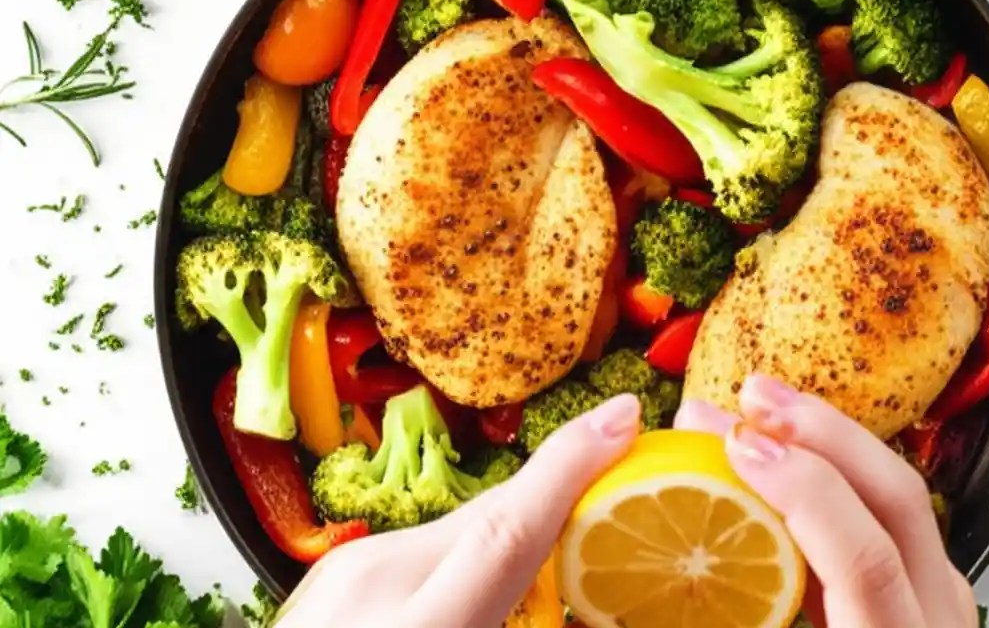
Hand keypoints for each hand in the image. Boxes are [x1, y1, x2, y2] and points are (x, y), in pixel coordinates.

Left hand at [274, 394, 641, 627]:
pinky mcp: (329, 578)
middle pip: (490, 520)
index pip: (507, 529)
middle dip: (557, 502)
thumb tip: (578, 596)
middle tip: (616, 496)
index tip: (625, 416)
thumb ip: (515, 606)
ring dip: (508, 540)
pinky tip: (474, 590)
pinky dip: (462, 560)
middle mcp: (370, 590)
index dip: (574, 467)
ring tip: (545, 567)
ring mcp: (340, 579)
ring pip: (457, 533)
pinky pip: (420, 553)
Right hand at [676, 375, 979, 627]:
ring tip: (758, 407)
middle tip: (744, 398)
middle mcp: (937, 617)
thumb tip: (633, 606)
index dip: (807, 497)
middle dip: (821, 433)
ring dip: (828, 440)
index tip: (740, 450)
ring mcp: (941, 600)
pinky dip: (837, 469)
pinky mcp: (927, 589)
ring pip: (900, 495)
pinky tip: (788, 455)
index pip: (868, 561)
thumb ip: (746, 606)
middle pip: (899, 501)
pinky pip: (888, 511)